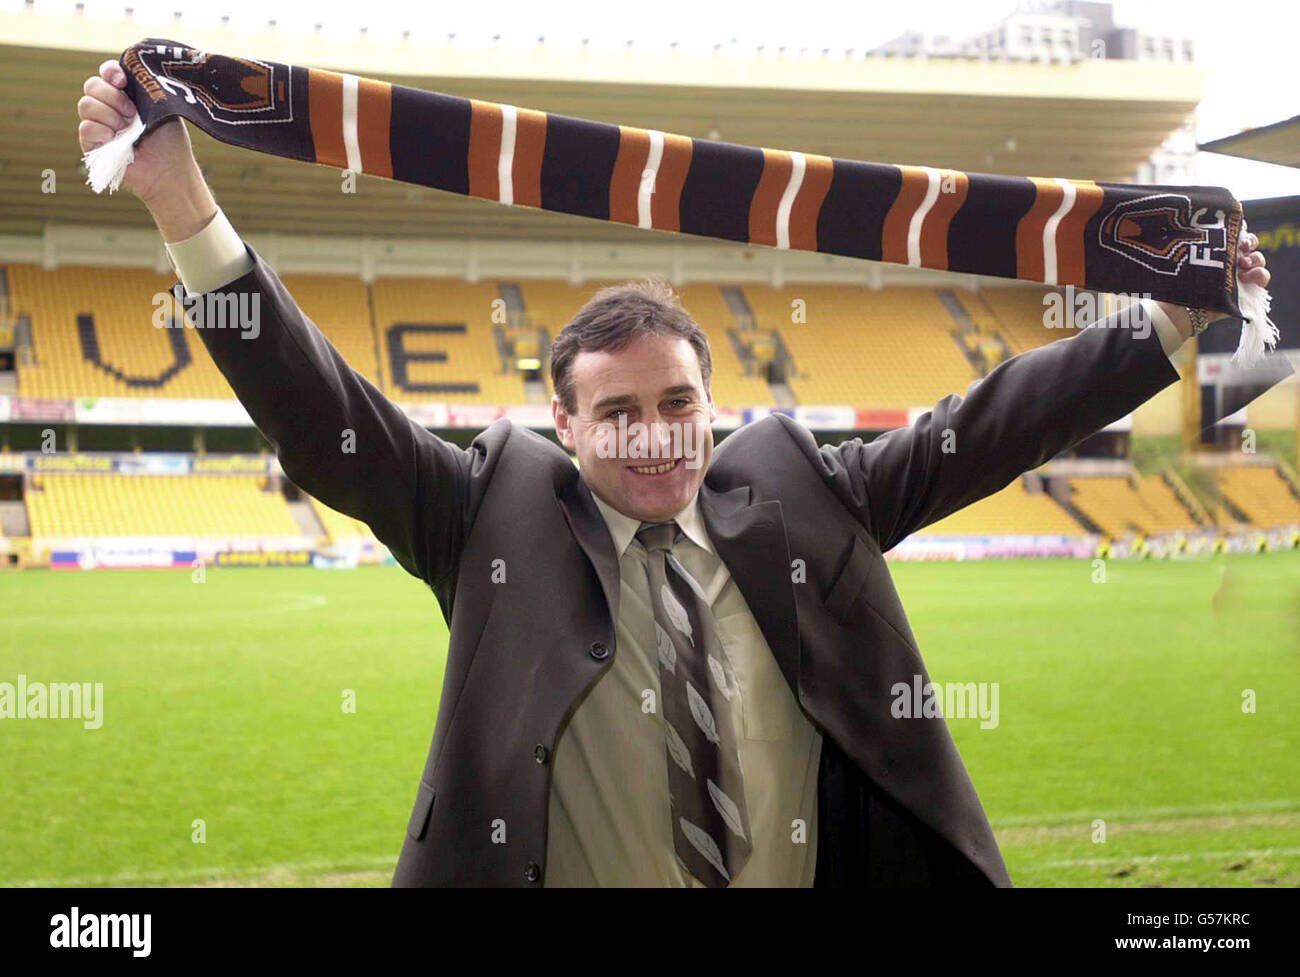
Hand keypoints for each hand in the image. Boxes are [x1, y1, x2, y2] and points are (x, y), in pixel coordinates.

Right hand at [78, 60, 215, 240]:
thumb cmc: (170, 142)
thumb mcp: (161, 107)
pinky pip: (86, 128)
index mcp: (125, 96)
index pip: (107, 73)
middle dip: (111, 96)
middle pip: (91, 85)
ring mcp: (99, 126)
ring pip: (86, 105)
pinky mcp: (92, 146)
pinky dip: (102, 132)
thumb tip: (130, 70)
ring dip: (109, 116)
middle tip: (132, 112)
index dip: (110, 71)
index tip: (123, 80)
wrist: (171, 171)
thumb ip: (144, 87)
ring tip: (128, 130)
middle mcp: (108, 108)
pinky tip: (118, 141)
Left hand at [1155, 221, 1269, 339]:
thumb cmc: (1175, 286)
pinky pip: (1263, 279)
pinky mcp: (1246, 291)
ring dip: (1255, 258)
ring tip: (1242, 265)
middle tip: (1242, 247)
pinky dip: (1260, 274)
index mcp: (1216, 251)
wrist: (1179, 312)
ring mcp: (1239, 276)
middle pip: (1250, 243)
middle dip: (1250, 241)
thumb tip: (1180, 225)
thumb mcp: (1181, 262)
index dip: (1239, 227)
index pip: (1234, 232)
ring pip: (1258, 259)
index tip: (1236, 227)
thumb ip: (1189, 247)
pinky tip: (1246, 277)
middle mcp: (1229, 262)